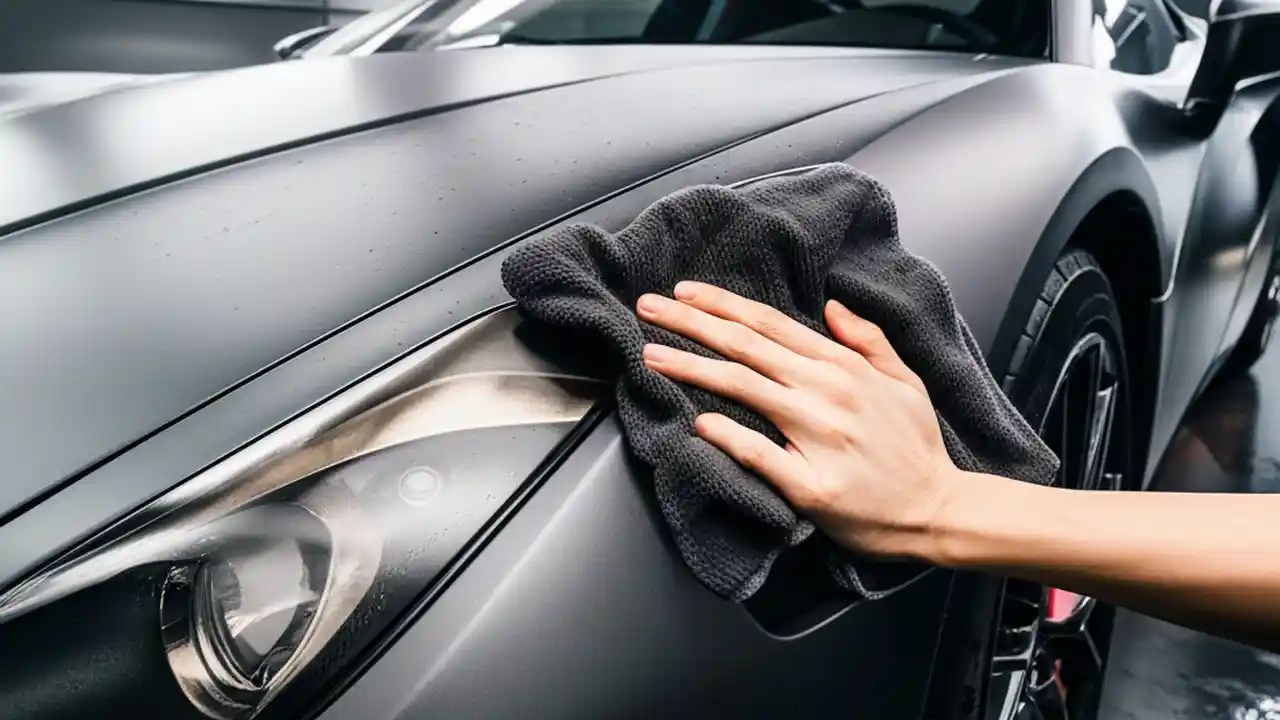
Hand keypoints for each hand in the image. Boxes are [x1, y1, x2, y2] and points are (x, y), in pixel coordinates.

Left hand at [637, 281, 963, 560]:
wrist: (939, 511)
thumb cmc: (917, 448)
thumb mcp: (904, 380)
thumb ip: (867, 340)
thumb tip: (831, 305)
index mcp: (843, 367)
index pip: (770, 324)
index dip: (723, 305)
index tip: (684, 292)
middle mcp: (827, 393)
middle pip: (746, 347)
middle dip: (691, 323)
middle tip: (647, 306)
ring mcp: (818, 438)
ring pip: (744, 388)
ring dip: (692, 367)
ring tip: (651, 355)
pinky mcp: (811, 484)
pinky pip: (760, 453)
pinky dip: (727, 434)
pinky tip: (696, 421)